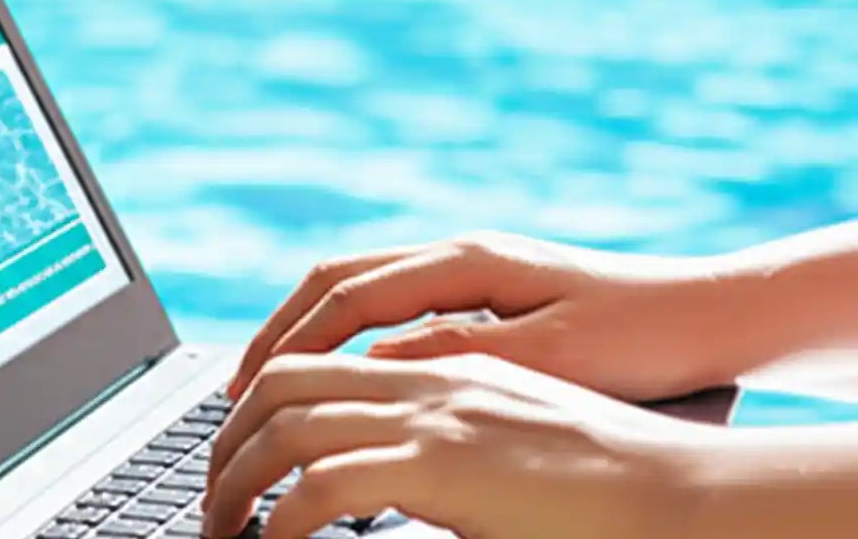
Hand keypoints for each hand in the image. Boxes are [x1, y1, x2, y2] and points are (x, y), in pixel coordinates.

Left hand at [205, 353, 702, 538]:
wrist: (670, 487)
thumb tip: (382, 470)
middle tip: (209, 492)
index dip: (256, 390)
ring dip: (236, 478)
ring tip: (219, 527)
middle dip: (227, 436)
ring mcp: (430, 416)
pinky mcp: (442, 465)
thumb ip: (439, 433)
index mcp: (436, 365)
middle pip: (283, 382)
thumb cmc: (598, 473)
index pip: (315, 357)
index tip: (231, 439)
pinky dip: (282, 515)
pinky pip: (326, 481)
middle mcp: (423, 377)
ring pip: (289, 425)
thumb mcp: (505, 432)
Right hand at [228, 231, 752, 401]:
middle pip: (338, 278)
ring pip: (360, 287)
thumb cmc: (642, 336)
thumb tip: (371, 357)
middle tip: (238, 382)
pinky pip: (391, 306)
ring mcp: (470, 269)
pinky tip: (343, 370)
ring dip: (309, 329)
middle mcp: (459, 254)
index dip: (292, 340)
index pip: (349, 294)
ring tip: (272, 378)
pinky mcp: (484, 292)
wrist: (712, 314)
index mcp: (467, 261)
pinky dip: (349, 334)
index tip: (249, 386)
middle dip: (281, 328)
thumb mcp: (549, 353)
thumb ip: (456, 350)